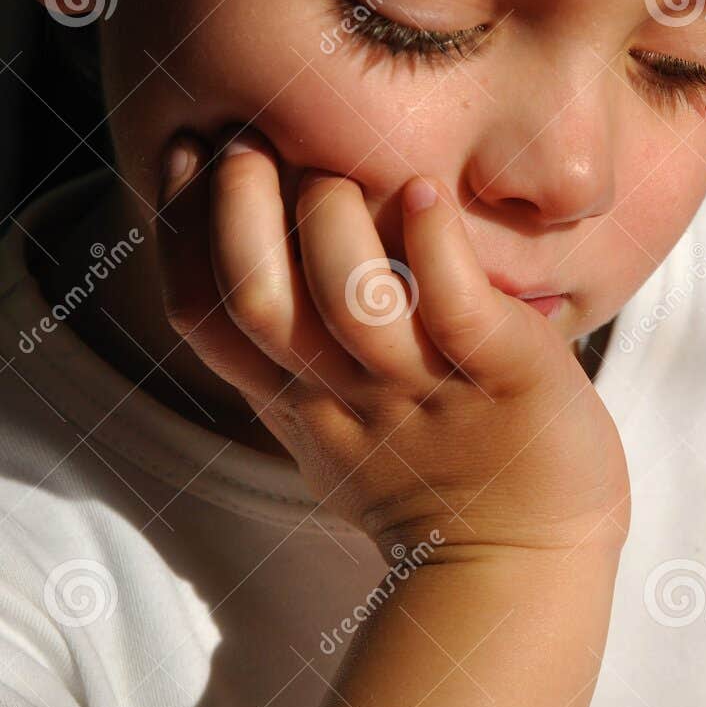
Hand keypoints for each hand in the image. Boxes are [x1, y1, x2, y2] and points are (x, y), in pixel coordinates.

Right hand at [152, 128, 630, 557]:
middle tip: (253, 139)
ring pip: (351, 298)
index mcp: (298, 397)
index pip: (204, 313)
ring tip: (343, 168)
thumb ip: (285, 356)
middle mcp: (348, 390)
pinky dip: (437, 245)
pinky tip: (425, 194)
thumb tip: (238, 259)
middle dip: (240, 207)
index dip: (178, 229)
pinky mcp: (505, 375)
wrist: (525, 567)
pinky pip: (458, 306)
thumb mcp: (328, 426)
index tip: (183, 150)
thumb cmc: (432, 477)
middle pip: (257, 298)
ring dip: (335, 220)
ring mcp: (426, 385)